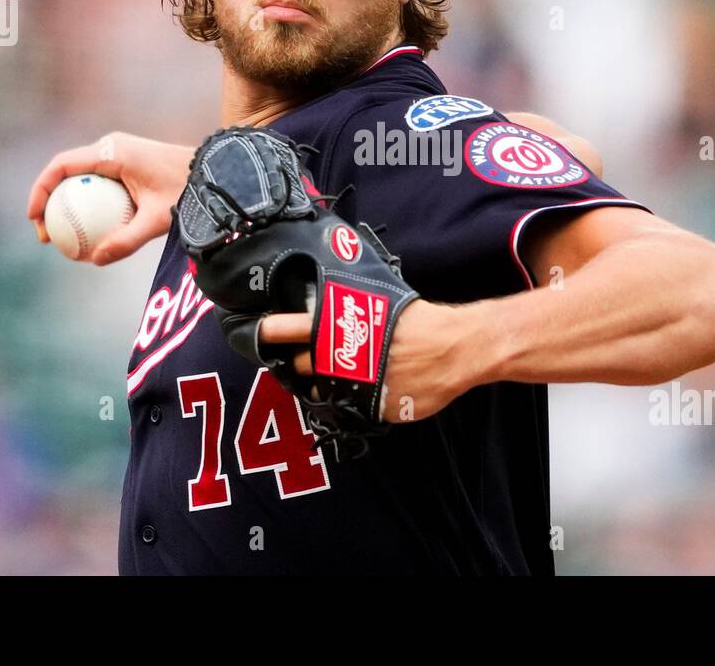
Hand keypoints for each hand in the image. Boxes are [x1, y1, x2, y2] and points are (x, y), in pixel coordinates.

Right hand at [26, 132, 194, 265]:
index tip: (34, 219)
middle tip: (46, 236)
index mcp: (112, 150)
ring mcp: (118, 152)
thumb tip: (95, 260)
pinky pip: (96, 181)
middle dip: (48, 201)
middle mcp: (110, 146)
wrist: (212, 171)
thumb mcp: (158, 219)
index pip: (62, 165)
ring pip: (78, 176)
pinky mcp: (126, 162)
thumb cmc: (186, 190)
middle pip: (65, 171)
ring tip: (61, 237)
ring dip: (65, 202)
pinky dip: (86, 203)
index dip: (40, 190)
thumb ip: (127, 240)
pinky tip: (88, 231)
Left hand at [259, 299, 476, 423]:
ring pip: (321, 390)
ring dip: (322, 384)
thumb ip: (350, 314)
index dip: (269, 332)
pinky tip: (373, 387)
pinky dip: (357, 399)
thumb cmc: (421, 322)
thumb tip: (329, 314)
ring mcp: (355, 387)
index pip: (289, 328)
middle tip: (306, 358)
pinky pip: (353, 407)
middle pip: (299, 365)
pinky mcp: (372, 409)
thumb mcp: (381, 304)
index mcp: (341, 328)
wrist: (457, 349)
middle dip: (299, 363)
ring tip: (338, 375)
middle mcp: (341, 359)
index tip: (257, 332)